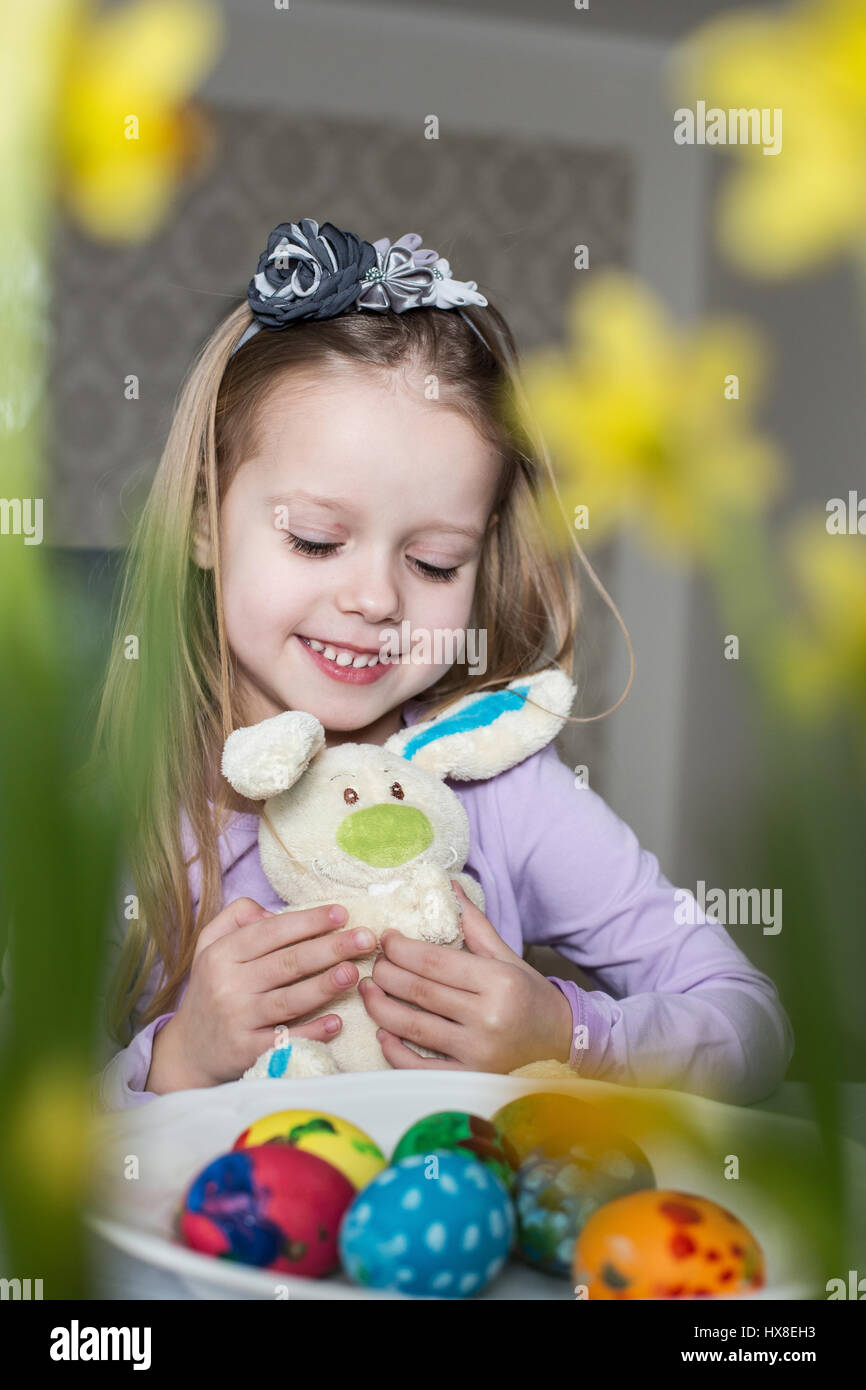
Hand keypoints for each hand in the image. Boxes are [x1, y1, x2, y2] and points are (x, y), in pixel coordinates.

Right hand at [147, 897, 376, 1089]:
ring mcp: (238, 1020)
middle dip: (331, 947)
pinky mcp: (246, 1052)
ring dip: (324, 985)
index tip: (342, 913)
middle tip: (366, 938)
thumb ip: (236, 917)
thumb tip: (271, 910)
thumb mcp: (209, 946)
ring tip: (354, 972)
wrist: (188, 1051)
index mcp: (222, 955)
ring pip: (289, 1000)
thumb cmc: (211, 990)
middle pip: (288, 963)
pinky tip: (337, 1022)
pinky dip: (311, 1032)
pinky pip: (284, 1040)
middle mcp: (229, 985)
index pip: (271, 932)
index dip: (308, 921)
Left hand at [357, 880, 574, 1071]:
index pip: (435, 962)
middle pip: (419, 991)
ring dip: (381, 1007)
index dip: (402, 949)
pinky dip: (395, 1051)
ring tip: (368, 990)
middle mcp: (488, 1017)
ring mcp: (477, 1051)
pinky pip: (420, 1067)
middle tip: (373, 963)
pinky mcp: (469, 1077)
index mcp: (498, 981)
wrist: (560, 1041)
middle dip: (386, 974)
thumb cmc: (530, 995)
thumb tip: (448, 886)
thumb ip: (474, 924)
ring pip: (412, 1027)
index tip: (386, 939)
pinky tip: (383, 1034)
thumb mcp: (506, 956)